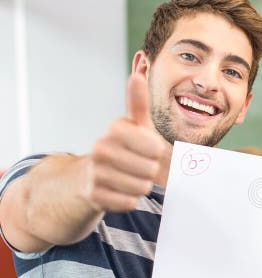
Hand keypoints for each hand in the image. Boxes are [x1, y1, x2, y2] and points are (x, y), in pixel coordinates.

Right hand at [82, 72, 164, 211]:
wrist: (90, 176)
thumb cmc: (123, 148)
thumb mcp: (133, 126)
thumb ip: (138, 104)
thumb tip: (138, 75)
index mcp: (115, 129)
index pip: (156, 147)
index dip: (156, 152)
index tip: (145, 148)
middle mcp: (101, 148)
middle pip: (151, 169)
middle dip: (150, 170)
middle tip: (136, 165)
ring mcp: (95, 172)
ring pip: (142, 187)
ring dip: (141, 185)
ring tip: (128, 177)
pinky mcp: (94, 195)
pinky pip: (130, 202)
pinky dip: (130, 199)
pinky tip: (119, 190)